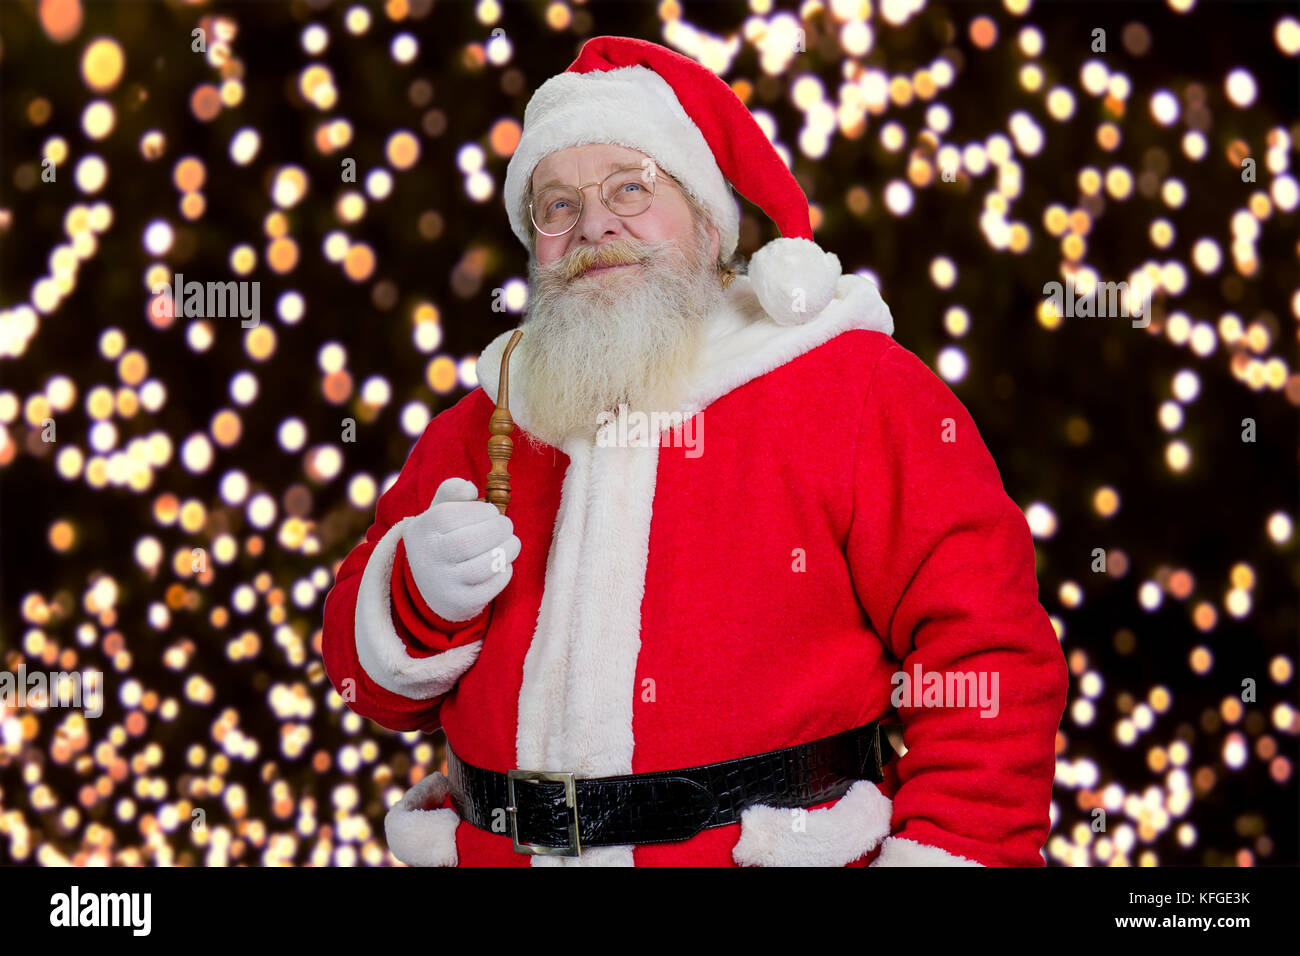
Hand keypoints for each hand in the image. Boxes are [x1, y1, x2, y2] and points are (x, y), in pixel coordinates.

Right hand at [401, 477, 520, 622]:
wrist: (431, 584)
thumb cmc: (443, 537)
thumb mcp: (439, 511)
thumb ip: (452, 490)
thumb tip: (470, 488)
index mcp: (420, 531)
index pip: (450, 516)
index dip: (480, 510)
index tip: (491, 511)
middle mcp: (427, 559)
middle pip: (469, 542)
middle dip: (498, 529)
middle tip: (506, 526)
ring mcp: (443, 584)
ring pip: (484, 566)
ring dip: (508, 549)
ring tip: (511, 543)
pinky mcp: (461, 602)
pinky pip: (491, 587)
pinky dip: (504, 572)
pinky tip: (502, 563)